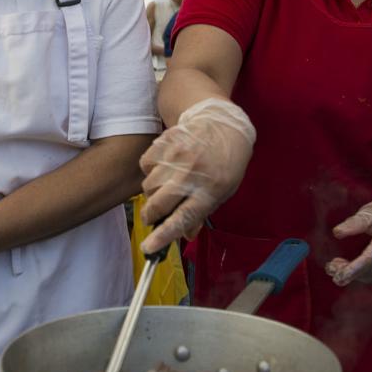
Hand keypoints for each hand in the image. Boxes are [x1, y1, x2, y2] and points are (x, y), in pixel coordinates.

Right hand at [138, 98, 255, 252]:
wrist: (223, 124)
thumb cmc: (226, 162)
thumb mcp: (224, 191)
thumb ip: (202, 213)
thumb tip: (185, 235)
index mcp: (211, 190)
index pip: (183, 218)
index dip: (163, 236)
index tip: (148, 248)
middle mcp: (192, 173)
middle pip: (158, 204)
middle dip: (150, 217)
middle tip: (152, 218)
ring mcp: (177, 156)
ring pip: (148, 186)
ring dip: (152, 195)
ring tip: (164, 189)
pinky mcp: (165, 142)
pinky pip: (145, 165)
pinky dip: (150, 172)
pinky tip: (162, 169)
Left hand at [325, 183, 371, 285]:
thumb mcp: (369, 213)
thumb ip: (354, 223)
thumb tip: (336, 233)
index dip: (355, 268)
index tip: (340, 275)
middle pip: (371, 269)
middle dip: (349, 272)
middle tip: (330, 268)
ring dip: (352, 274)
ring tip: (333, 266)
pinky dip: (360, 275)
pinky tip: (346, 269)